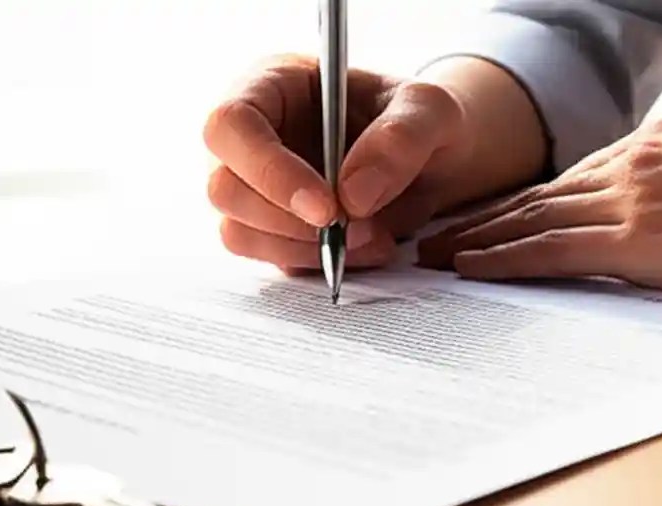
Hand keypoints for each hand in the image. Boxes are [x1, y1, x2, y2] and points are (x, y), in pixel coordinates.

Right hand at [203, 54, 471, 273]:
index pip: (231, 124)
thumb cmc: (421, 120)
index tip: (326, 207)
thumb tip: (352, 194)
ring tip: (372, 237)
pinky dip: (318, 264)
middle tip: (358, 227)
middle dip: (289, 221)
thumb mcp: (430, 110)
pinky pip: (273, 258)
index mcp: (272, 85)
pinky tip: (366, 248)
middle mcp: (251, 138)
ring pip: (239, 232)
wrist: (437, 160)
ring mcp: (256, 187)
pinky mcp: (274, 229)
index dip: (268, 170)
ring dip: (304, 248)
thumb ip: (401, 138)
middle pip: (223, 187)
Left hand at [417, 121, 661, 297]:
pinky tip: (472, 268)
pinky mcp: (637, 237)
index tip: (485, 219)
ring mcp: (634, 196)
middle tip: (436, 235)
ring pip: (535, 218)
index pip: (571, 178)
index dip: (521, 202)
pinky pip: (554, 249)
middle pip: (541, 193)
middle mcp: (636, 162)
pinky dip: (505, 258)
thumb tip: (655, 220)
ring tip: (437, 257)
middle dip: (484, 217)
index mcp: (657, 145)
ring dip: (480, 239)